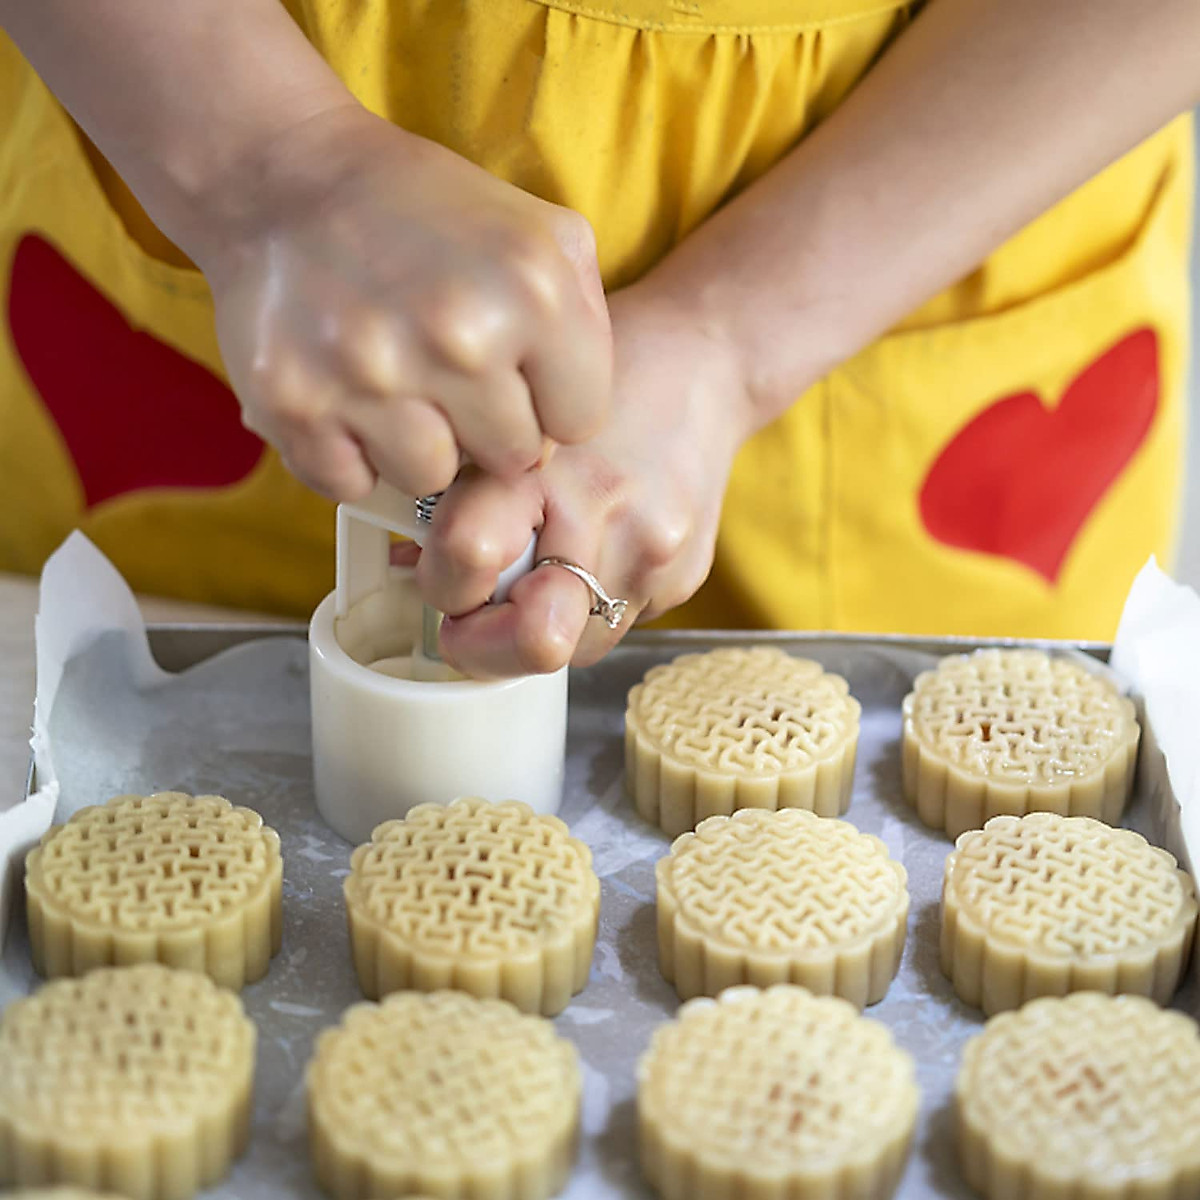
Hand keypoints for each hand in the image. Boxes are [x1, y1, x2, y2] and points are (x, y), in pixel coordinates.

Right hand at [199, 106, 611, 501]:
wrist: (286, 179)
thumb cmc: (427, 215)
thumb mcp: (541, 233)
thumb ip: (587, 323)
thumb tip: (574, 422)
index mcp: (534, 291)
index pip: (580, 423)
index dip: (550, 402)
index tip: (514, 370)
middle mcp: (458, 336)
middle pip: (511, 460)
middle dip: (487, 426)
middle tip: (446, 374)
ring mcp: (372, 375)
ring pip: (430, 479)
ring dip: (417, 446)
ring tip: (394, 385)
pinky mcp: (296, 405)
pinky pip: (350, 482)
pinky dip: (348, 453)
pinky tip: (344, 397)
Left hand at [415, 284, 755, 677]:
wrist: (707, 366)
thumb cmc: (600, 384)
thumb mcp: (515, 417)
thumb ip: (465, 490)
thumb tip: (410, 566)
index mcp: (543, 462)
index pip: (469, 558)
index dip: (443, 585)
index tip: (442, 582)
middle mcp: (605, 514)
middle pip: (537, 641)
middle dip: (493, 645)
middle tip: (475, 620)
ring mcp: (654, 553)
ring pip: (576, 649)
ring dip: (545, 629)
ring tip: (543, 573)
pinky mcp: (687, 578)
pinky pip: (618, 625)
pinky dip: (593, 606)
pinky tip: (599, 551)